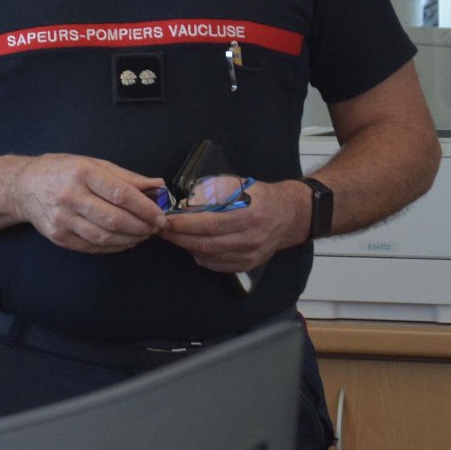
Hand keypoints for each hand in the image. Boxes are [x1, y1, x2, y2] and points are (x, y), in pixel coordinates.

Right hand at [10, 154, 166, 253]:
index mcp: (82, 172)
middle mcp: (69, 196)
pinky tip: (124, 241)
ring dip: (130, 239)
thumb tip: (158, 187)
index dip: (145, 208)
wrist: (23, 186)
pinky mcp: (57, 236)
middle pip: (114, 219)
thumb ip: (126, 177)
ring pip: (104, 237)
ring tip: (142, 235)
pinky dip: (113, 247)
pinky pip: (92, 247)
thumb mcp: (94, 164)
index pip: (120, 194)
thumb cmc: (63, 171)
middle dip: (141, 227)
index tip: (160, 216)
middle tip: (155, 228)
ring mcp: (61, 218)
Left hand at [161, 180, 310, 274]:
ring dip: (185, 246)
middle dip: (178, 237)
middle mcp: (250, 238)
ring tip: (171, 235)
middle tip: (160, 228)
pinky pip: (216, 264)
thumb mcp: (241, 185)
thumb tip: (188, 200)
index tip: (165, 219)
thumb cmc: (262, 197)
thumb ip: (215, 191)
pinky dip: (199, 255)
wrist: (290, 217)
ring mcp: (250, 255)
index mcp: (250, 216)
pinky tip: (190, 244)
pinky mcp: (247, 264)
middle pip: (205, 243)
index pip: (209, 224)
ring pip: (208, 255)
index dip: (184, 224)